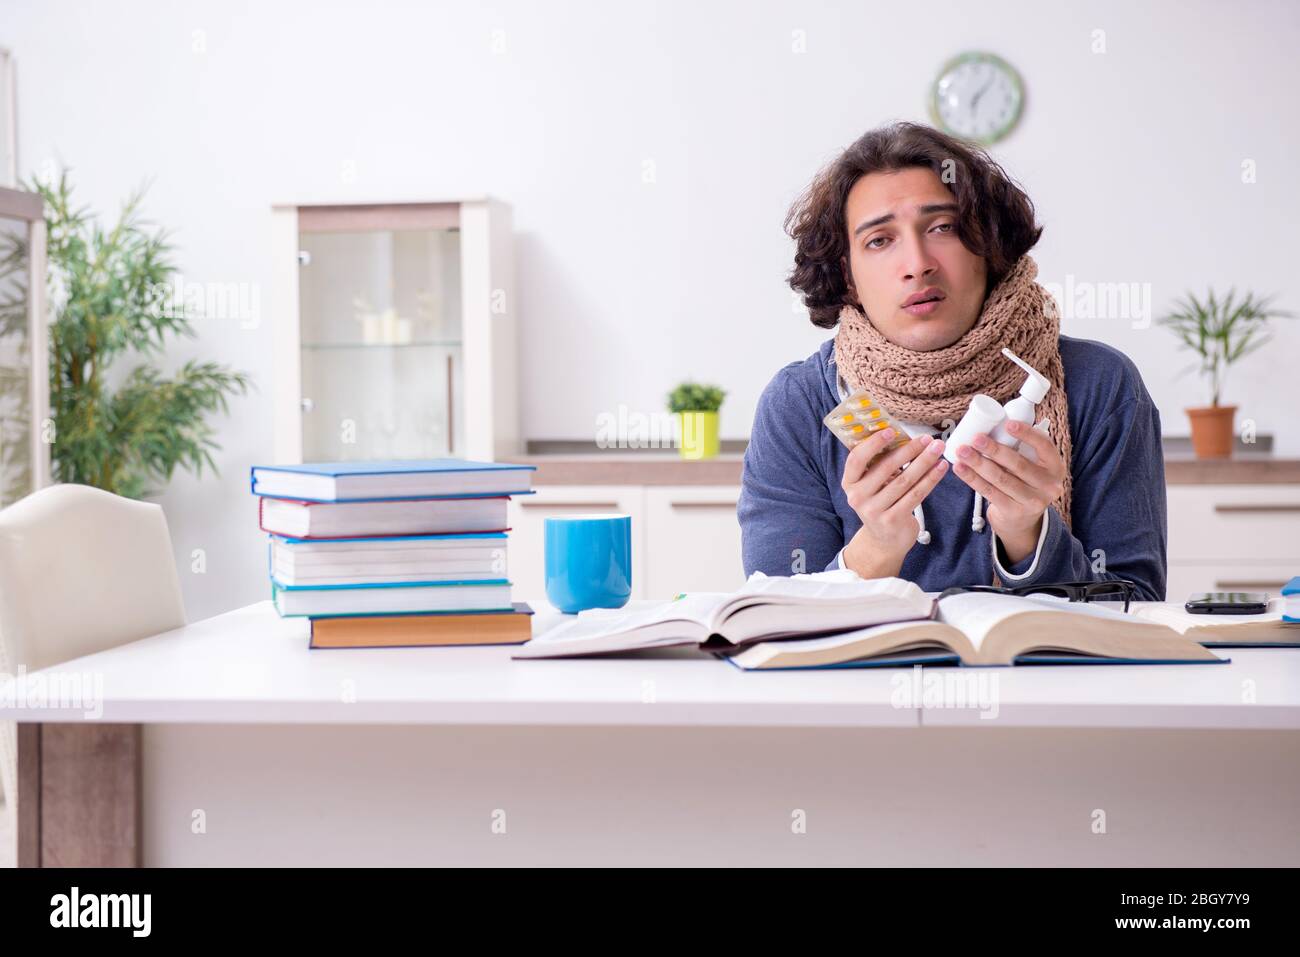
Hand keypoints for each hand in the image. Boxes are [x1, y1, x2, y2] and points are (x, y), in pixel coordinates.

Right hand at [839, 428, 948, 577]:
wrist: (883, 541)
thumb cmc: (881, 503)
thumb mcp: (872, 485)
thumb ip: (879, 464)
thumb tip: (901, 436)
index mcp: (849, 483)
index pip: (856, 459)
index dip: (873, 443)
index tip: (891, 430)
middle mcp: (857, 497)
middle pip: (886, 467)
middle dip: (909, 450)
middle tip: (927, 438)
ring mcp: (874, 510)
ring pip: (904, 480)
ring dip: (924, 461)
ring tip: (938, 448)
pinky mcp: (892, 520)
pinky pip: (915, 494)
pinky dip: (930, 479)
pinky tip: (941, 468)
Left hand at [951, 419, 1066, 564]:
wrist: (1022, 518)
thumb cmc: (1023, 481)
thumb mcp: (1033, 465)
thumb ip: (1021, 449)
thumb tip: (992, 426)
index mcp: (1055, 467)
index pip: (1044, 446)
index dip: (1027, 434)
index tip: (1008, 424)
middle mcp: (1048, 485)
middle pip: (1018, 464)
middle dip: (994, 449)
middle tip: (976, 438)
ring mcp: (1032, 501)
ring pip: (1000, 478)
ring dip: (978, 463)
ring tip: (962, 451)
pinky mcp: (1013, 511)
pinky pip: (989, 492)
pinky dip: (972, 478)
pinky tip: (960, 468)